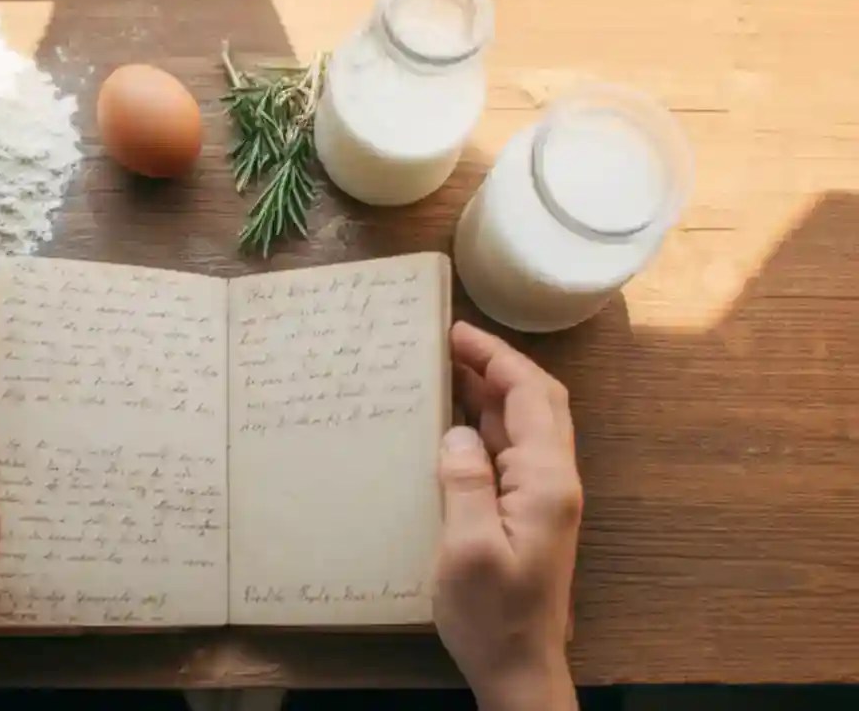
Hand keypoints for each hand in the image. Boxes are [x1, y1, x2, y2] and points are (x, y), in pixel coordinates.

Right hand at [434, 322, 581, 710]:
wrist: (521, 669)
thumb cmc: (492, 616)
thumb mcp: (467, 550)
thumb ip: (465, 484)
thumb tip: (456, 431)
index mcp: (547, 481)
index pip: (530, 396)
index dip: (496, 357)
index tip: (455, 332)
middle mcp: (556, 481)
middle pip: (538, 401)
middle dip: (497, 364)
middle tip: (448, 342)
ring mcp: (546, 498)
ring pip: (526, 424)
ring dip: (492, 390)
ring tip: (446, 369)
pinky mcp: (531, 513)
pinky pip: (514, 451)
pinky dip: (486, 423)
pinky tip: (454, 422)